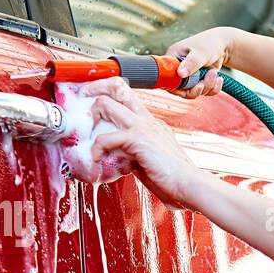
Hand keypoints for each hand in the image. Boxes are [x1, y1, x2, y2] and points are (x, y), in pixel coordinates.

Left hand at [80, 79, 198, 208]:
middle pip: (116, 87)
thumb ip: (132, 154)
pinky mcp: (138, 139)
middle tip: (84, 108)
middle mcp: (146, 119)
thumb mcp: (149, 160)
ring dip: (91, 119)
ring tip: (91, 138)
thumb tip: (117, 158)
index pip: (126, 96)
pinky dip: (97, 149)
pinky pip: (106, 137)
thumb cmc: (173, 179)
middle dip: (94, 92)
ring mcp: (142, 126)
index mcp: (151, 123)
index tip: (93, 102)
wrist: (189, 185)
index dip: (107, 94)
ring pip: (106, 104)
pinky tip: (98, 160)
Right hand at [165, 26, 232, 98]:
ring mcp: (189, 76)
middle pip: (181, 90)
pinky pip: (204, 92)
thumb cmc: (209, 44)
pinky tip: (219, 78)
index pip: (167, 78)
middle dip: (196, 89)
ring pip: (195, 92)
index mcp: (173, 59)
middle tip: (204, 82)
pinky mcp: (199, 81)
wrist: (223, 44)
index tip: (188, 85)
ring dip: (207, 86)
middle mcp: (179, 69)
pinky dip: (213, 88)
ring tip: (214, 72)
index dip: (175, 86)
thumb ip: (191, 63)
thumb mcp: (200, 53)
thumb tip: (180, 74)